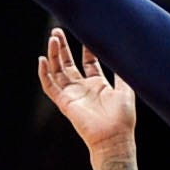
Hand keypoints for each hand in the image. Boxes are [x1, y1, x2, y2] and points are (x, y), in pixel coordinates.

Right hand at [36, 33, 136, 152]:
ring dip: (53, 56)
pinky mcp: (64, 103)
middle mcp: (83, 88)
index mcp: (98, 85)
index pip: (88, 62)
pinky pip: (50, 87)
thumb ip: (123, 72)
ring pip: (57, 72)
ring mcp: (72, 95)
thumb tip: (127, 52)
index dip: (86, 48)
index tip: (85, 33)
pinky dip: (44, 74)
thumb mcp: (126, 89)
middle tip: (57, 31)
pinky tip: (42, 60)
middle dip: (63, 48)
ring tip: (52, 39)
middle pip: (68, 64)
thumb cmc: (123, 118)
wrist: (114, 137)